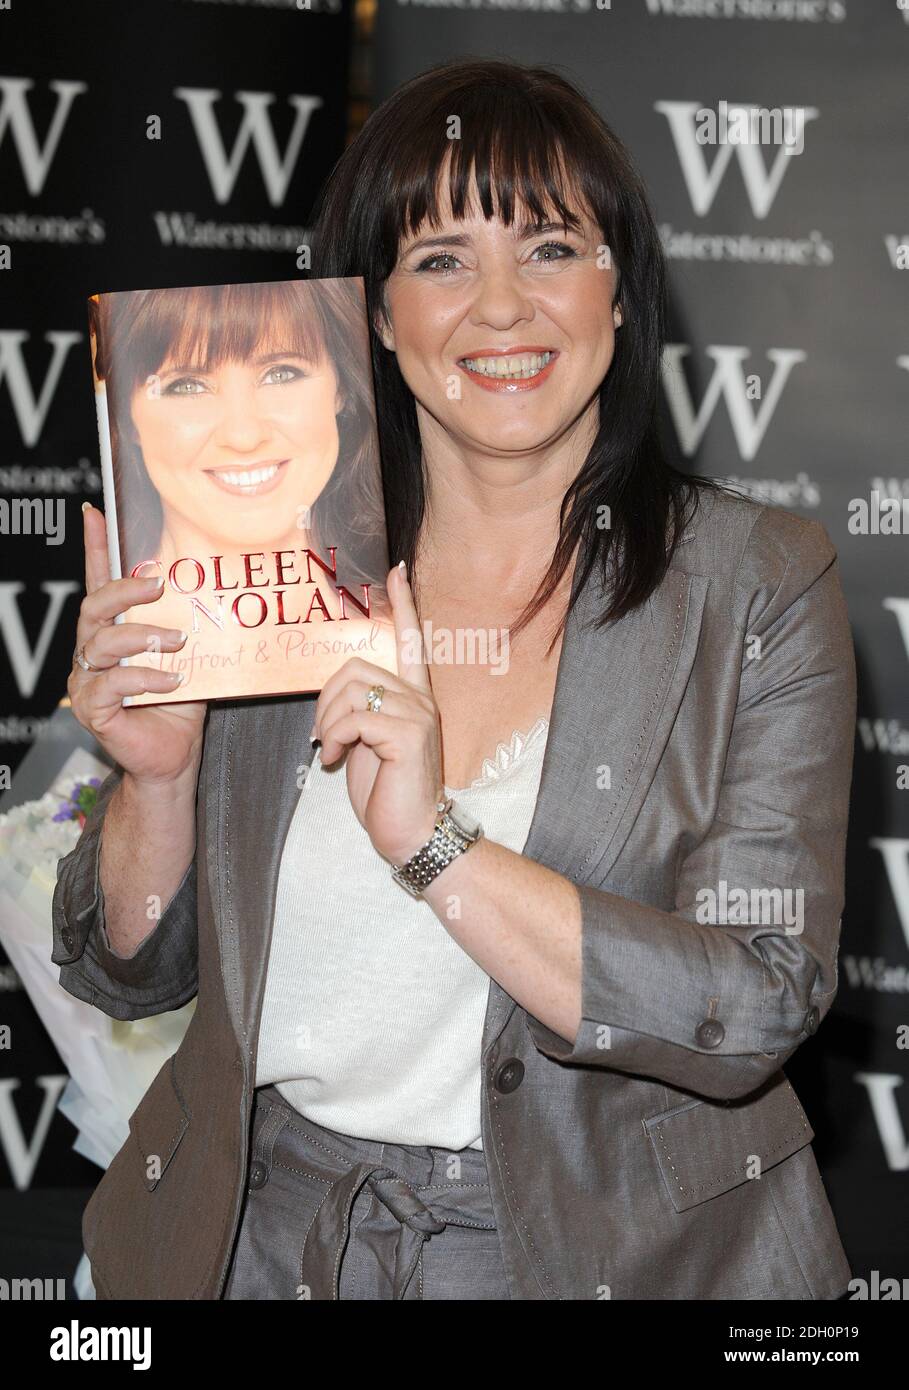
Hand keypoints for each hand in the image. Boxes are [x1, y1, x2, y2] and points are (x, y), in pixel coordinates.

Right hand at [66, 503, 206, 788]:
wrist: (174, 757)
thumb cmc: (181, 704)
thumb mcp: (189, 654)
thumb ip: (188, 623)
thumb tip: (219, 585)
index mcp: (113, 632)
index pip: (99, 583)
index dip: (95, 548)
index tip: (95, 513)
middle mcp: (93, 652)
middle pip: (94, 608)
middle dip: (125, 591)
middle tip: (159, 586)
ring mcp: (88, 680)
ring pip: (102, 644)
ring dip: (143, 637)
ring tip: (178, 642)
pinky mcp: (93, 710)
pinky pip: (112, 684)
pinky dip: (144, 678)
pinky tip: (172, 680)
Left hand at [313, 562, 441, 864]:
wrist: (412, 833)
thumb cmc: (388, 792)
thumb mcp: (368, 744)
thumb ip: (360, 713)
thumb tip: (332, 699)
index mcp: (414, 698)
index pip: (411, 641)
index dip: (403, 605)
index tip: (397, 572)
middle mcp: (421, 699)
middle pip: (355, 668)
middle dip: (325, 701)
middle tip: (324, 736)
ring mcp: (418, 714)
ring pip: (351, 692)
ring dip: (328, 723)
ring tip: (332, 751)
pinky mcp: (408, 734)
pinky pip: (354, 717)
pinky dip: (334, 738)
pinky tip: (336, 760)